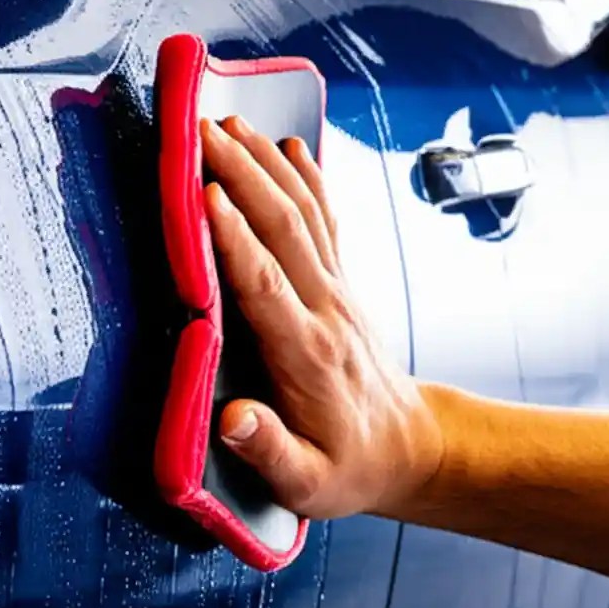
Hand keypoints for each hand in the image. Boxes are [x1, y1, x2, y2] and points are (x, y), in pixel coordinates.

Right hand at [201, 116, 441, 518]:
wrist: (410, 451)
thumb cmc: (348, 467)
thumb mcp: (307, 484)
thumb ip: (268, 450)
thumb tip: (231, 418)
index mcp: (306, 355)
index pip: (265, 284)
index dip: (233, 238)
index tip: (203, 194)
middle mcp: (325, 309)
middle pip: (282, 228)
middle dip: (240, 173)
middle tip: (198, 132)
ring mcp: (338, 291)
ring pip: (303, 212)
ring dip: (265, 164)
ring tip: (229, 123)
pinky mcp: (342, 284)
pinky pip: (325, 220)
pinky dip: (308, 178)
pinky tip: (290, 147)